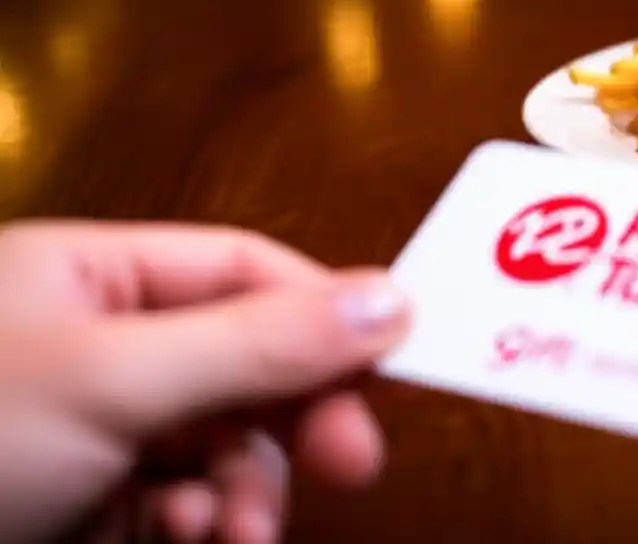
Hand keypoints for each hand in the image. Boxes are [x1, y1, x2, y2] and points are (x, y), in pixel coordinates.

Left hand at [0, 220, 411, 543]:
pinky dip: (205, 522)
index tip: (395, 355)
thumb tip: (394, 299)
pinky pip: (191, 500)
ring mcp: (102, 429)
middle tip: (352, 461)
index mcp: (92, 275)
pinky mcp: (100, 504)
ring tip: (238, 532)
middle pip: (248, 363)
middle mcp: (106, 344)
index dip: (323, 309)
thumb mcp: (112, 381)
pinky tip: (188, 538)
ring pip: (228, 444)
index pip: (243, 270)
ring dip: (249, 490)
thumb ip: (256, 342)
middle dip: (297, 417)